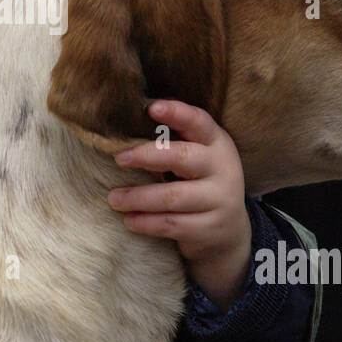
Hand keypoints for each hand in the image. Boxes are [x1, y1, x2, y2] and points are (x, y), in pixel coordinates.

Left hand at [107, 99, 252, 311]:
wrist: (228, 232)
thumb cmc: (199, 182)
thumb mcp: (196, 157)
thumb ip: (173, 139)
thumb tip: (129, 115)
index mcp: (217, 143)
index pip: (199, 122)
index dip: (177, 113)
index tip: (152, 108)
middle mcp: (223, 169)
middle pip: (183, 157)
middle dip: (148, 156)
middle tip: (119, 157)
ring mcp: (220, 200)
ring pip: (173, 196)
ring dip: (139, 197)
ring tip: (113, 198)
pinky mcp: (210, 228)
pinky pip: (172, 224)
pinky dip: (146, 222)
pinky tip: (129, 219)